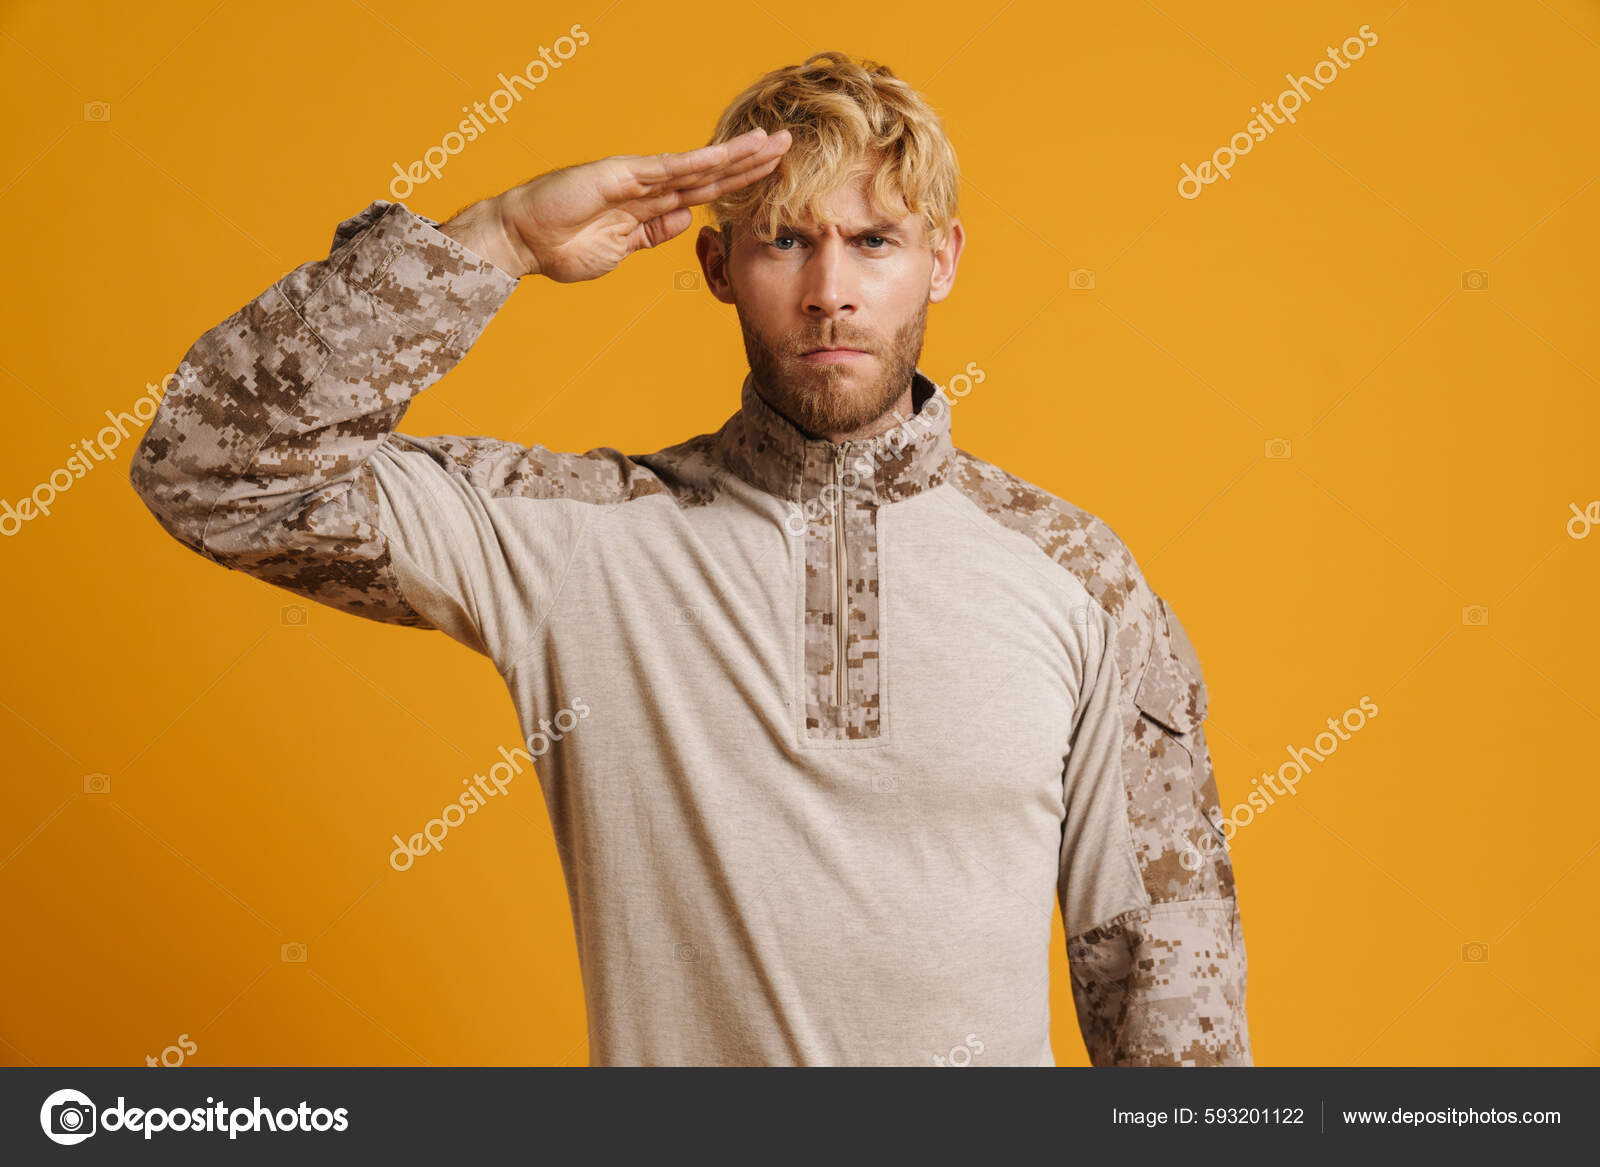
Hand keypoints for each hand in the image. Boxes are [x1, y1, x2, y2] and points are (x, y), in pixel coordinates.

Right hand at [441, 127, 790, 281]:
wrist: (521, 241)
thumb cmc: (560, 249)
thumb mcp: (619, 250)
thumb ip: (651, 234)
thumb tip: (685, 219)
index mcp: (649, 207)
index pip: (704, 193)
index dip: (739, 185)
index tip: (771, 178)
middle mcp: (648, 187)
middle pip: (711, 173)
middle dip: (751, 161)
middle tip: (788, 145)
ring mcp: (637, 178)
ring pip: (698, 165)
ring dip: (737, 154)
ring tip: (773, 141)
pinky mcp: (622, 175)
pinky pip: (670, 169)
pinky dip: (701, 162)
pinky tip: (729, 155)